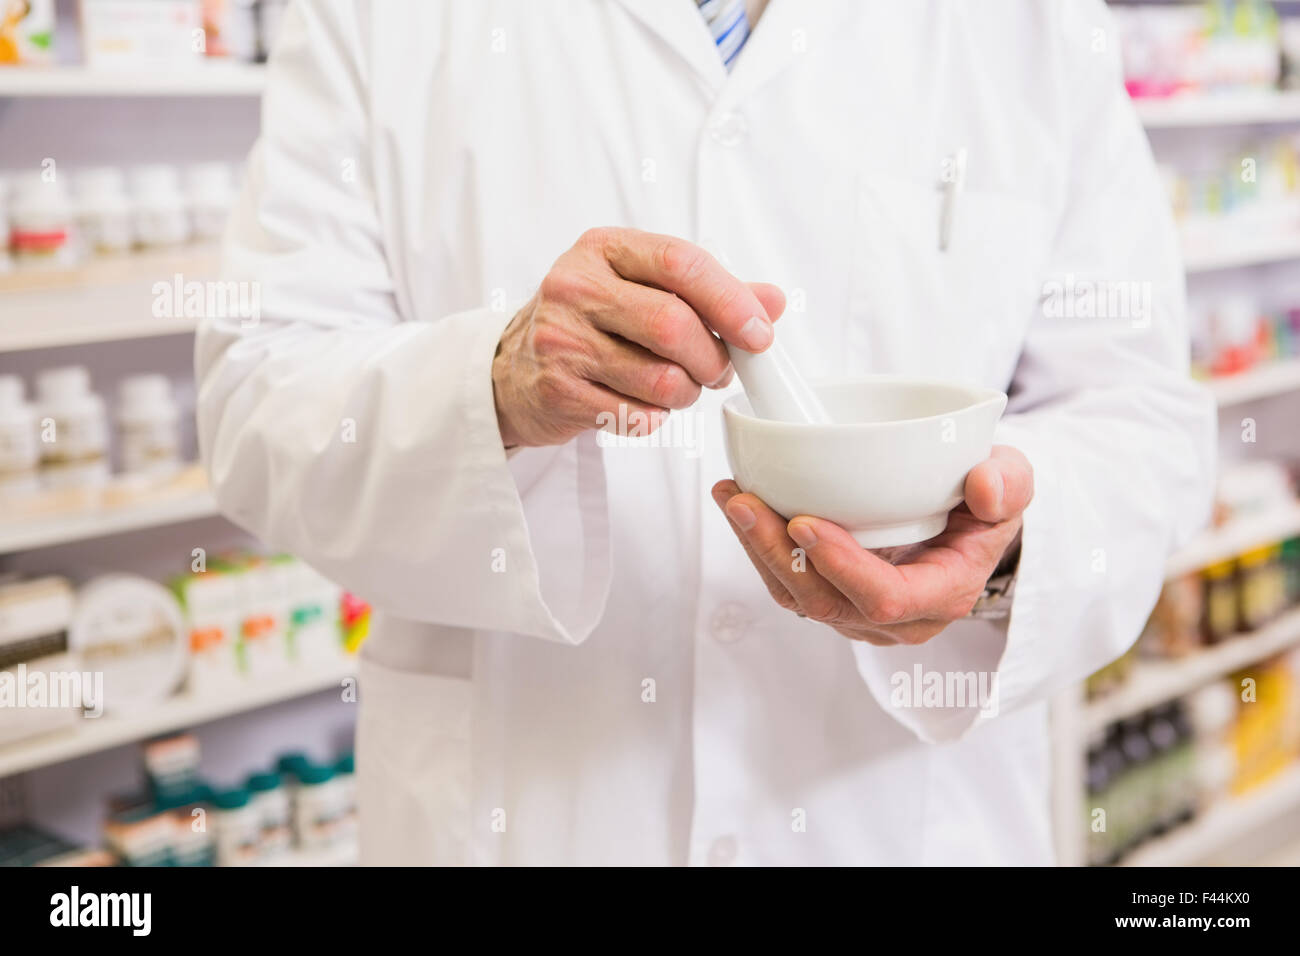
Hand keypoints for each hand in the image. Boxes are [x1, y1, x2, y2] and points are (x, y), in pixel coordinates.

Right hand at [493, 227, 785, 447]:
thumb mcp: (641, 289)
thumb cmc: (592, 323)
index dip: (731, 301)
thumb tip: (773, 302)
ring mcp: (561, 340)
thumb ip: (709, 293)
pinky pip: (638, 416)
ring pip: (662, 379)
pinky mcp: (558, 391)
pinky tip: (641, 404)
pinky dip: (655, 418)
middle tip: (718, 371)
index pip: (681, 263)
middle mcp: (574, 287)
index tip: (759, 335)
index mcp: (603, 249)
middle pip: (674, 325)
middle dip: (713, 358)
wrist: (513, 370)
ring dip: (687, 394)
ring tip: (678, 387)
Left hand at [712, 446, 1032, 645]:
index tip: (804, 522)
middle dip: (778, 553)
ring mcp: (857, 611)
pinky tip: (740, 502)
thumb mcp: (1014, 486)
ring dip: (757, 547)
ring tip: (732, 496)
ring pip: (796, 595)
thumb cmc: (986, 506)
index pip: (884, 598)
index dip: (841, 566)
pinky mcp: (831, 595)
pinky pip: (787, 581)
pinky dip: (759, 543)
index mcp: (942, 594)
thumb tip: (983, 484)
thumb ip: (1009, 484)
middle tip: (745, 503)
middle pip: (825, 602)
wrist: (970, 522)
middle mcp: (896, 617)